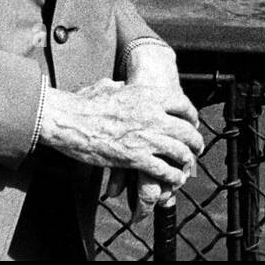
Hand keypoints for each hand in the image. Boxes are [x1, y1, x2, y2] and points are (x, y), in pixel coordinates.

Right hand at [39, 78, 202, 187]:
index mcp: (148, 95)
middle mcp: (153, 115)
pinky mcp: (135, 158)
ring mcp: (146, 137)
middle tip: (196, 147)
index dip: (192, 116)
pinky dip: (172, 176)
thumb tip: (120, 86)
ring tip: (188, 165)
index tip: (192, 123)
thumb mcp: (108, 87)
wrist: (68, 120)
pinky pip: (163, 170)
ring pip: (179, 151)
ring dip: (187, 160)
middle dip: (195, 141)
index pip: (183, 104)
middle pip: (187, 130)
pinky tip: (174, 178)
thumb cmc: (83, 103)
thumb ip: (121, 87)